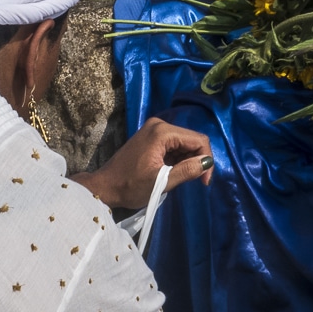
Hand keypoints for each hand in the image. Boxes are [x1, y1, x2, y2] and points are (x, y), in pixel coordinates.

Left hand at [73, 117, 213, 209]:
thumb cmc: (130, 186)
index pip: (198, 140)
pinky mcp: (152, 137)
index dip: (206, 160)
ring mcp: (155, 130)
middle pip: (192, 140)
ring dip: (188, 160)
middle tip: (197, 181)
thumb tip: (207, 162)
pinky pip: (174, 145)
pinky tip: (174, 172)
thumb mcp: (160, 182)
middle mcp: (160, 125)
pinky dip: (179, 159)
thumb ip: (186, 171)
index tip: (204, 182)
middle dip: (198, 160)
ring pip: (184, 143)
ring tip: (182, 178)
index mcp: (162, 132)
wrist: (105, 186)